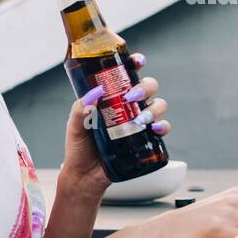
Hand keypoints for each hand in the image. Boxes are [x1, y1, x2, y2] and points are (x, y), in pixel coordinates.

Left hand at [60, 53, 169, 198]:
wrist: (84, 176)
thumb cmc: (79, 148)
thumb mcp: (74, 126)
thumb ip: (79, 110)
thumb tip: (93, 95)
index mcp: (112, 98)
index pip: (127, 75)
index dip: (136, 64)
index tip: (137, 61)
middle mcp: (128, 107)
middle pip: (148, 87)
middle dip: (146, 87)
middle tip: (131, 96)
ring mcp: (138, 122)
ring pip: (158, 105)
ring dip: (154, 107)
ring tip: (140, 119)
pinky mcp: (145, 140)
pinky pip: (162, 129)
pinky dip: (163, 126)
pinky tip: (155, 129)